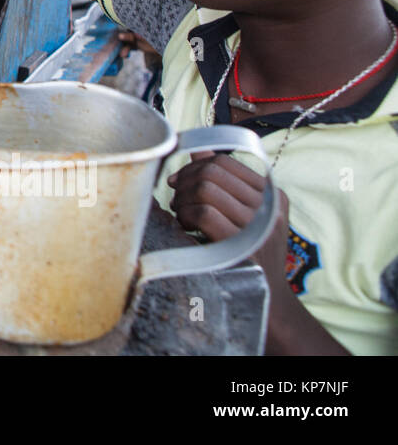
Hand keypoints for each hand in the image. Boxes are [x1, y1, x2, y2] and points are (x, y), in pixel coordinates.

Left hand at [167, 151, 288, 289]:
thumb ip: (224, 182)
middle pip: (212, 172)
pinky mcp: (243, 243)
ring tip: (181, 216)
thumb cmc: (249, 251)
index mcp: (272, 193)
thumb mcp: (244, 214)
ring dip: (183, 201)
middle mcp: (269, 205)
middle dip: (184, 182)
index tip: (176, 181)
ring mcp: (258, 224)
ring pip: (205, 189)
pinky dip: (186, 216)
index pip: (224, 161)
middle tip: (175, 199)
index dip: (192, 166)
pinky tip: (186, 228)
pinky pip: (204, 213)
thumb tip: (197, 151)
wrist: (267, 297)